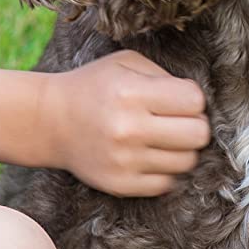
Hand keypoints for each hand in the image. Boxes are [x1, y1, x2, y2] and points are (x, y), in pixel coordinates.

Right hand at [44, 51, 207, 196]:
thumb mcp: (126, 64)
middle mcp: (128, 129)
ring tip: (163, 138)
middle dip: (195, 125)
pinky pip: (168, 183)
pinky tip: (151, 156)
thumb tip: (199, 100)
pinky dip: (166, 170)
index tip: (179, 98)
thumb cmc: (94, 87)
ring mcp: (124, 161)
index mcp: (132, 93)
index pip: (194, 100)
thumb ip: (164, 75)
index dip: (192, 98)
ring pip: (187, 162)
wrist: (49, 121)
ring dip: (182, 149)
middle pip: (198, 134)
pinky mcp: (120, 185)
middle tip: (178, 121)